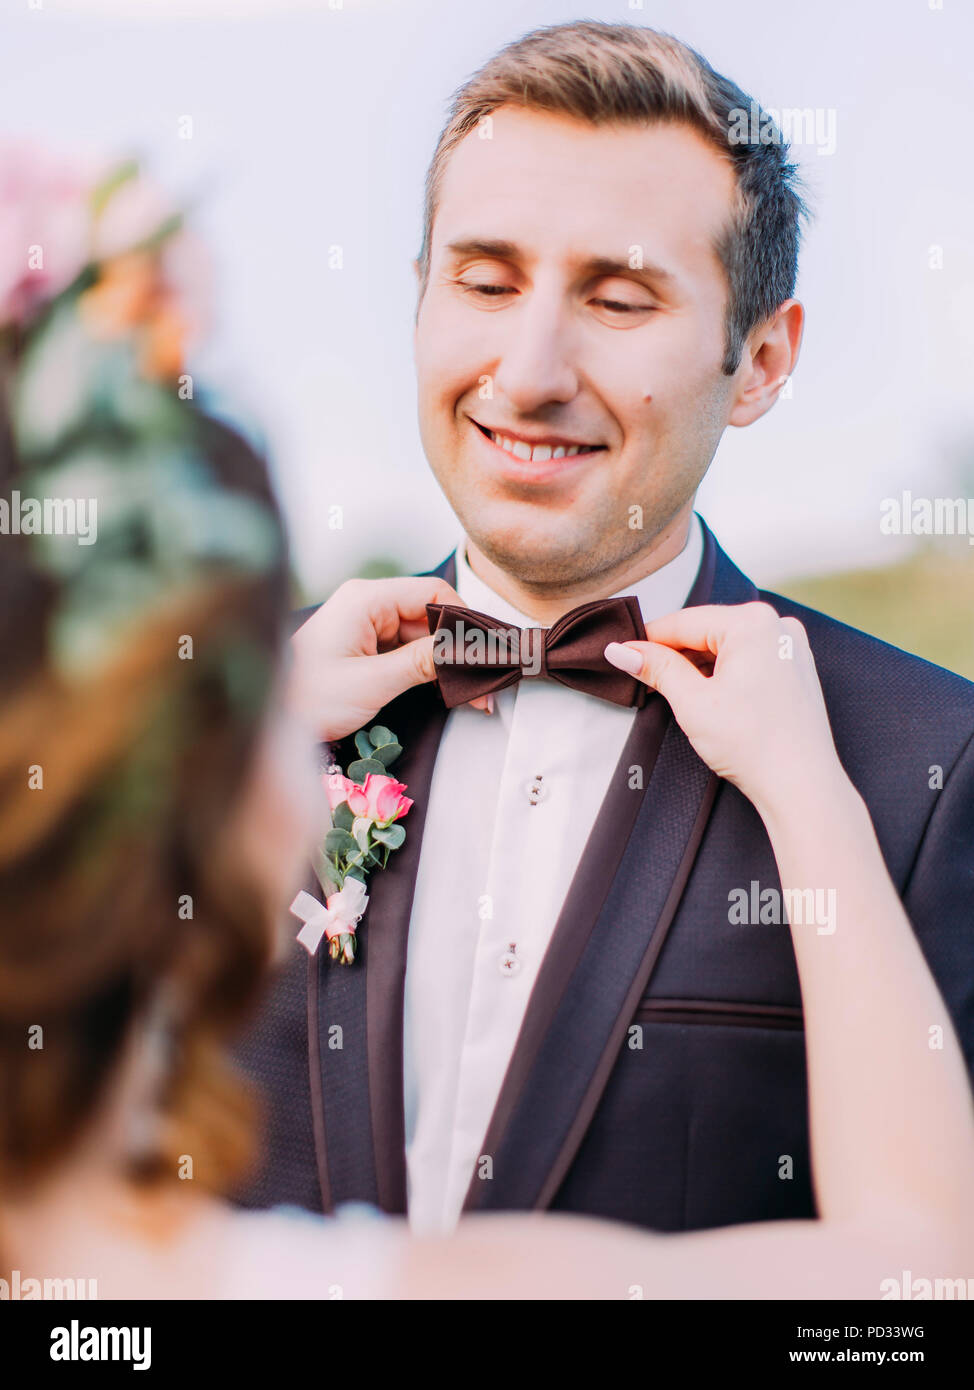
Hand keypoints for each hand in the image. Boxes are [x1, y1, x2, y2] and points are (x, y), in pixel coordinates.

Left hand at [288, 576, 487, 741]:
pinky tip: (452, 691)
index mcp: (365, 599)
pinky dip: (430, 670)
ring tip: (476, 696)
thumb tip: (467, 650)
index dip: (464, 619)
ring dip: (448, 664)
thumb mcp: (371, 683)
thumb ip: (421, 662)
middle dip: (459, 648)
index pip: (432, 592)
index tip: (487, 649)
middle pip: (431, 615)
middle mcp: (368, 604)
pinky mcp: (366, 647)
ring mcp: (367, 625)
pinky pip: (408, 651)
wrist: (268, 720)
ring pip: (424, 636)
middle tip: (488, 682)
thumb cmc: (308, 699)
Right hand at [604, 602, 844, 816]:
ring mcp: (789, 647)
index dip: (647, 641)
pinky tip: (710, 698)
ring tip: (679, 695)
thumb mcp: (692, 702)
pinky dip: (723, 673)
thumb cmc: (757, 745)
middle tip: (644, 680)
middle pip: (705, 631)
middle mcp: (776, 626)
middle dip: (674, 655)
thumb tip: (624, 651)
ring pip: (726, 646)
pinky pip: (747, 658)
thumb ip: (657, 668)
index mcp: (752, 623)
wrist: (801, 785)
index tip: (622, 654)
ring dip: (698, 666)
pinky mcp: (794, 668)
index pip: (683, 622)